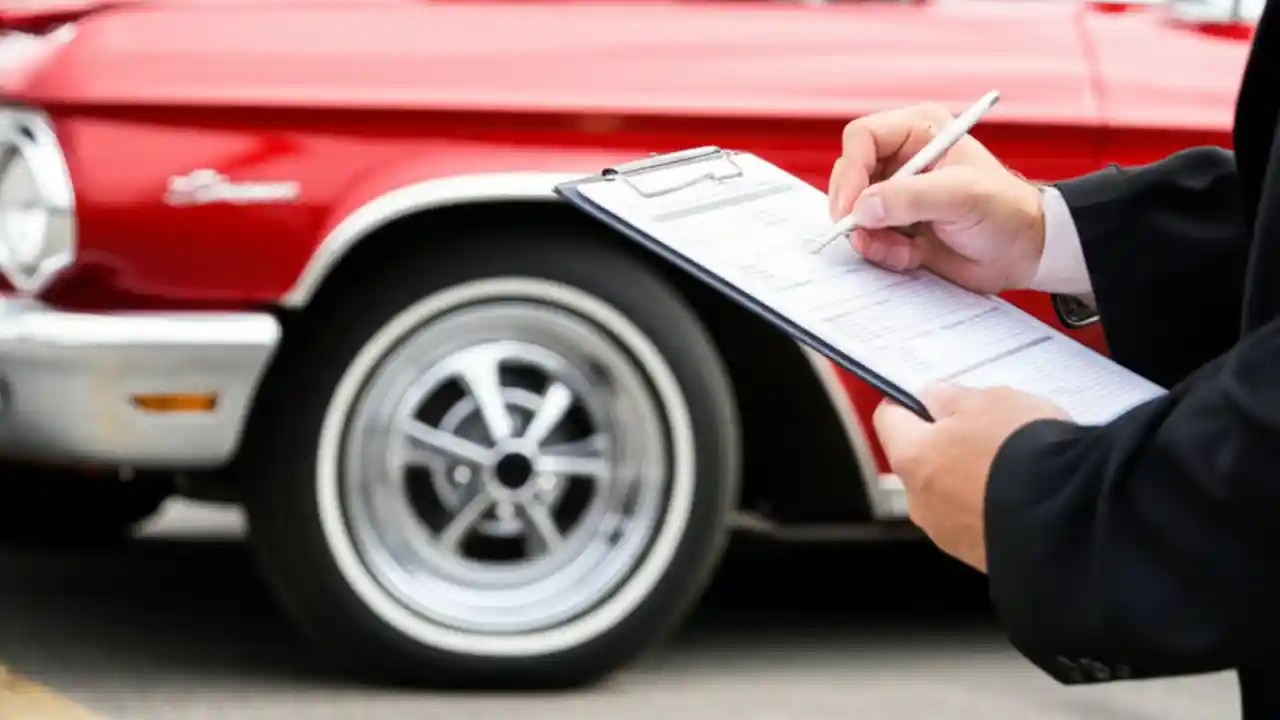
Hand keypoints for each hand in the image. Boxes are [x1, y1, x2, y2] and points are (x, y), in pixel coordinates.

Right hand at [829, 104, 1047, 293]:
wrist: (1025, 253)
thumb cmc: (1006, 211)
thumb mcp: (961, 196)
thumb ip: (909, 198)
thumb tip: (863, 208)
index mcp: (918, 132)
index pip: (862, 138)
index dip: (850, 171)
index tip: (851, 206)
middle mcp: (902, 161)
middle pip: (850, 176)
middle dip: (855, 208)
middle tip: (863, 232)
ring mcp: (896, 197)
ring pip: (855, 213)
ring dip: (871, 236)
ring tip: (903, 247)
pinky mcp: (896, 228)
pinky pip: (869, 240)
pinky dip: (884, 252)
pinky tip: (912, 255)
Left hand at [872, 383, 1069, 571]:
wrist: (1067, 522)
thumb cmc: (1022, 454)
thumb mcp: (988, 402)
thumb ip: (952, 398)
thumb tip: (934, 397)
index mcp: (911, 456)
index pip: (888, 420)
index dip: (906, 403)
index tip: (924, 396)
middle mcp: (919, 500)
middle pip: (919, 461)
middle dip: (944, 444)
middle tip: (981, 429)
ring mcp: (947, 533)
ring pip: (947, 494)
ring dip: (968, 479)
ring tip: (1011, 464)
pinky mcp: (977, 555)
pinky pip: (974, 521)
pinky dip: (989, 506)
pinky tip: (1022, 493)